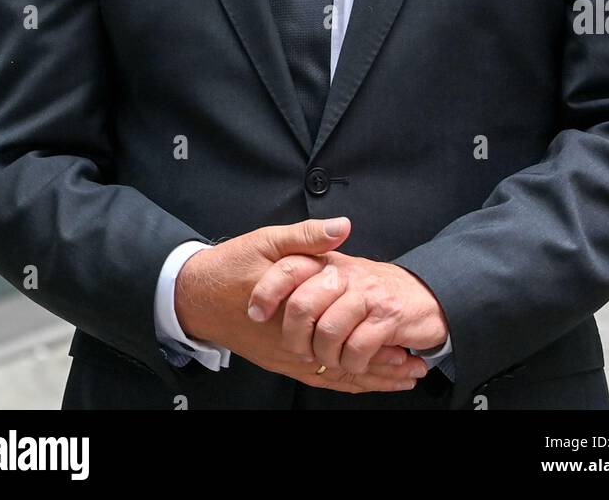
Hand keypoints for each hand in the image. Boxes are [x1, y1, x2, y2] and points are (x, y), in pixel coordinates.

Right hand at [175, 216, 428, 393]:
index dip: (377, 342)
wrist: (193, 295)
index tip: (406, 342)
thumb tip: (343, 226)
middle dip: (381, 368)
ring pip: (332, 375)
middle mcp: (290, 344)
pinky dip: (341, 381)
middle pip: (343, 364)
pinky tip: (359, 382)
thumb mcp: (268, 241)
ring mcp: (284, 357)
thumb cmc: (230, 266)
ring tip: (399, 379)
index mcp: (293, 313)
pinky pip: (314, 377)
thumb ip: (308, 236)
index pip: (344, 336)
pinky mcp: (277, 361)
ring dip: (367, 380)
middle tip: (415, 369)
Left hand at [246, 245, 449, 373]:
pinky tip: (357, 359)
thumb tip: (269, 280)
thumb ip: (305, 276)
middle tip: (301, 350)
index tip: (256, 314)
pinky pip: (357, 347)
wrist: (425, 296)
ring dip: (327, 355)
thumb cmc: (374, 292)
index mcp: (329, 262)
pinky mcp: (388, 316)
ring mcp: (367, 294)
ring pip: (329, 332)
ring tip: (333, 357)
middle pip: (303, 304)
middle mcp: (346, 274)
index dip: (267, 292)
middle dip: (296, 337)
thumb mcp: (338, 275)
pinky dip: (353, 362)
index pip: (289, 268)